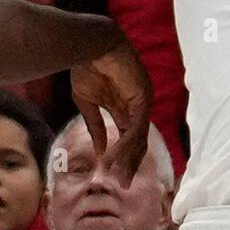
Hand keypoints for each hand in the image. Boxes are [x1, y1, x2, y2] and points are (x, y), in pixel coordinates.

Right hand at [71, 40, 152, 185]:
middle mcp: (135, 107)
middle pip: (137, 141)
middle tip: (123, 184)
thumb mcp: (88, 103)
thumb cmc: (87, 68)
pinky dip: (126, 143)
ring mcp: (141, 102)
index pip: (128, 139)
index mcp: (123, 108)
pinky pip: (136, 126)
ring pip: (138, 137)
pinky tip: (116, 156)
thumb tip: (98, 150)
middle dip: (130, 163)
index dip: (123, 157)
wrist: (90, 45)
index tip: (115, 176)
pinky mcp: (142, 97)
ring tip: (119, 176)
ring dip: (128, 158)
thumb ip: (96, 126)